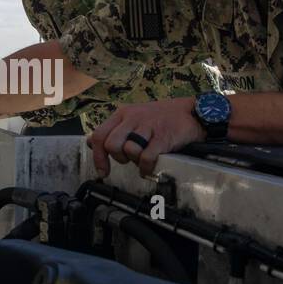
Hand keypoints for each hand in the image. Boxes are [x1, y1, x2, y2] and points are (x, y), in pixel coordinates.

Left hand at [87, 97, 206, 177]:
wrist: (192, 112)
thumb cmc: (161, 118)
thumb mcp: (133, 118)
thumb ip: (113, 130)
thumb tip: (91, 142)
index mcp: (123, 114)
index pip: (99, 135)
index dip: (98, 157)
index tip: (103, 171)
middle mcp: (133, 118)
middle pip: (111, 144)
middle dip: (118, 158)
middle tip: (129, 160)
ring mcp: (148, 127)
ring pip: (129, 150)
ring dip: (135, 161)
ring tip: (144, 158)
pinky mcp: (163, 137)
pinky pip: (147, 157)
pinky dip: (147, 167)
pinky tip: (151, 167)